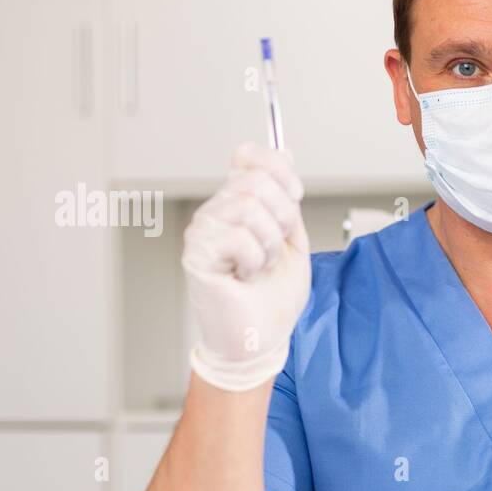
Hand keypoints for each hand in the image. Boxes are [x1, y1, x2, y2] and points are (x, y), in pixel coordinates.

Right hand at [182, 143, 310, 391]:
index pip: (249, 156)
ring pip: (248, 207)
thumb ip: (288, 198)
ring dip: (269, 244)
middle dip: (282, 216)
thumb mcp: (293, 239)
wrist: (261, 338)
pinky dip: (254, 261)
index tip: (294, 197)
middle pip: (255, 179)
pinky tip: (244, 276)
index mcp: (238, 203)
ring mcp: (203, 230)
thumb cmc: (273, 297)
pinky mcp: (197, 252)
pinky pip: (239, 237)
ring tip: (260, 266)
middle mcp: (217, 211)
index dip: (279, 170)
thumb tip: (285, 152)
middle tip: (275, 248)